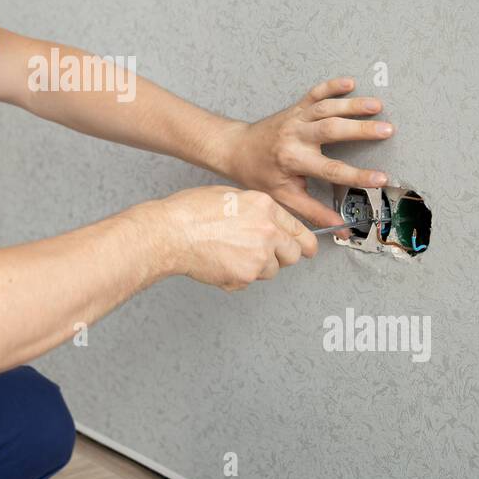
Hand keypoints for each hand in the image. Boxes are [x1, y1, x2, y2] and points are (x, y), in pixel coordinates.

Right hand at [154, 186, 316, 290]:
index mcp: (265, 207)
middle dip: (282, 256)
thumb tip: (266, 221)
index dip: (305, 242)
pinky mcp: (245, 275)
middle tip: (262, 254)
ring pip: (272, 270)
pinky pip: (250, 281)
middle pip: (294, 254)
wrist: (170, 233)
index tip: (308, 248)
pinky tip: (222, 262)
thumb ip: (255, 210)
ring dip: (258, 267)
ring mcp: (258, 255)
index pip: (300, 230)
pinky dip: (238, 277)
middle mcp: (267, 230)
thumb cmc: (190, 212)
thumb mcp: (230, 196)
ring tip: (231, 254)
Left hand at [220, 77, 393, 238]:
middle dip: (361, 129)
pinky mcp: (295, 107)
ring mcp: (295, 118)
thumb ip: (314, 211)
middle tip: (387, 130)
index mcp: (293, 160)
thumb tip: (342, 229)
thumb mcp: (283, 197)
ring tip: (377, 105)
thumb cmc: (260, 174)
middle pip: (331, 129)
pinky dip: (331, 85)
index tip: (381, 178)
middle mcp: (295, 136)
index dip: (357, 175)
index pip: (331, 169)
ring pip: (326, 108)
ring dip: (352, 105)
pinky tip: (349, 82)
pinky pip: (314, 93)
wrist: (236, 149)